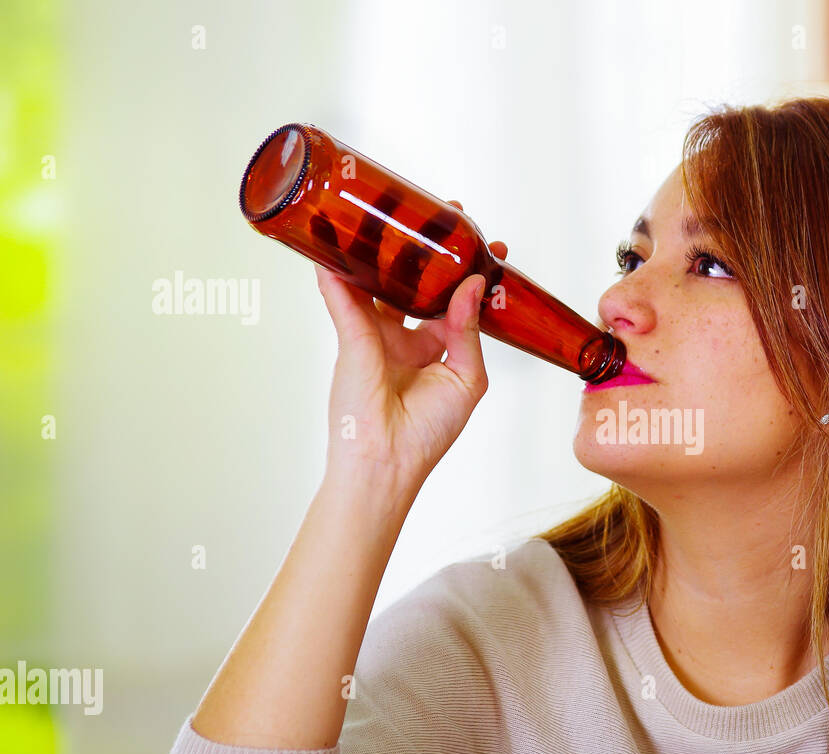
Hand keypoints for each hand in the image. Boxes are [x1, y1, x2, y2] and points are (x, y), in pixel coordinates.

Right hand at [316, 199, 508, 490]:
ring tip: (395, 211)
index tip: (489, 244)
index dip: (469, 272)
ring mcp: (377, 334)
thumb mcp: (466, 377)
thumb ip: (468, 330)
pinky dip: (338, 271)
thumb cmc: (428, 431)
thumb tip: (473, 286)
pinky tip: (333, 243)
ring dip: (383, 248)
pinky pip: (344, 296)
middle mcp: (406, 337)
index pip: (454, 300)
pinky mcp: (351, 336)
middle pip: (416, 282)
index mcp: (438, 349)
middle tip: (444, 213)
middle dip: (427, 248)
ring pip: (379, 282)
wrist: (387, 460)